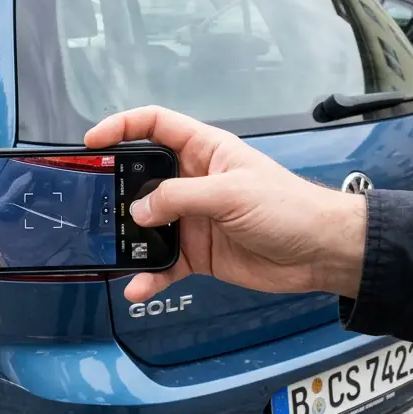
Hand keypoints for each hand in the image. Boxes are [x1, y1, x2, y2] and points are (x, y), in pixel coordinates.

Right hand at [84, 106, 367, 302]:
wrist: (319, 252)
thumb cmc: (288, 207)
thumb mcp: (231, 193)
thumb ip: (180, 198)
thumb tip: (137, 212)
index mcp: (204, 150)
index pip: (154, 126)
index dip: (121, 127)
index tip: (92, 142)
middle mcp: (193, 181)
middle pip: (141, 179)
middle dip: (116, 193)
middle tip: (94, 207)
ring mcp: (193, 218)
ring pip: (147, 227)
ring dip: (129, 241)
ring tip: (113, 253)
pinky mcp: (198, 254)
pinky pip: (163, 264)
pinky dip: (148, 276)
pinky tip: (138, 287)